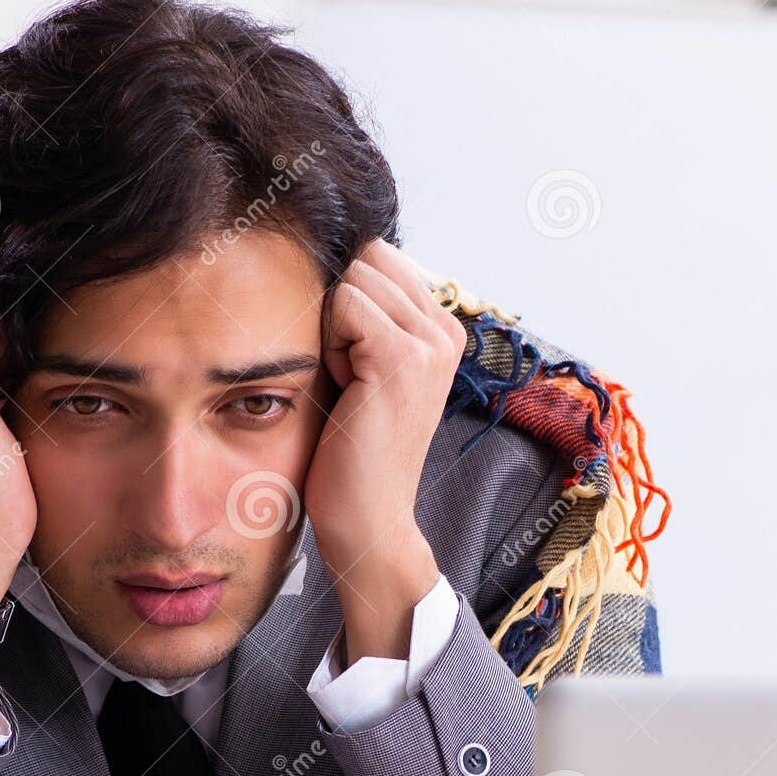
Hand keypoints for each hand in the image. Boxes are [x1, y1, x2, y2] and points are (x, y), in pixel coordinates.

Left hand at [301, 239, 465, 660]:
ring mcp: (429, 343)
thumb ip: (369, 319)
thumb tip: (342, 262)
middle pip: (367, 261)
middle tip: (352, 378)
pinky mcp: (401, 358)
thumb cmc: (355, 451)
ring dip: (335, 331)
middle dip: (341, 313)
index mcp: (443, 330)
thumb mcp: (368, 372)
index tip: (358, 366)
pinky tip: (348, 391)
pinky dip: (330, 346)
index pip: (381, 258)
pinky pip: (343, 304)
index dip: (350, 304)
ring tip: (352, 386)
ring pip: (354, 280)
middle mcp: (446, 330)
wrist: (368, 517)